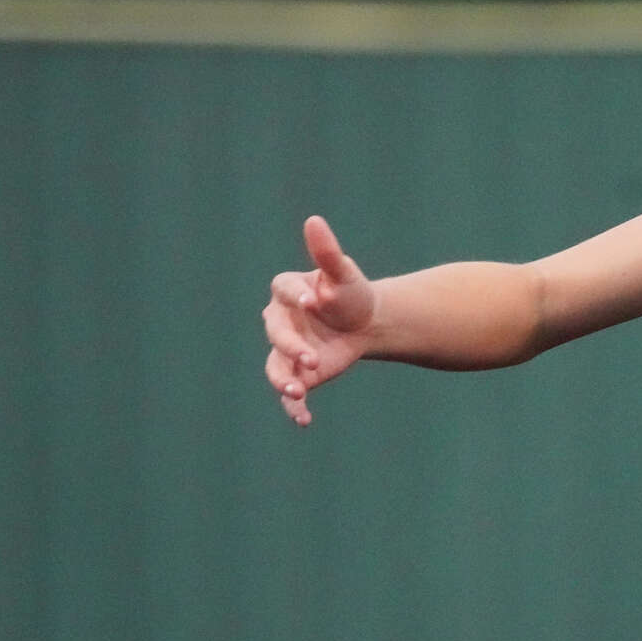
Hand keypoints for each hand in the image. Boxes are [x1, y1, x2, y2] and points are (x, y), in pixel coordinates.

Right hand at [263, 215, 375, 426]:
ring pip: (274, 366)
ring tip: (297, 391)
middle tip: (311, 359)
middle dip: (291, 347)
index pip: (284, 292)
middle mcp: (281, 321)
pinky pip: (289, 391)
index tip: (313, 300)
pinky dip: (293, 406)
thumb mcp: (344, 274)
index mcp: (288, 292)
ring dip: (283, 380)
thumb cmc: (352, 293)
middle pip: (276, 334)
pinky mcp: (298, 372)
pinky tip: (304, 420)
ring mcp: (287, 349)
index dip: (296, 296)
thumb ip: (327, 252)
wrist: (367, 324)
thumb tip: (314, 220)